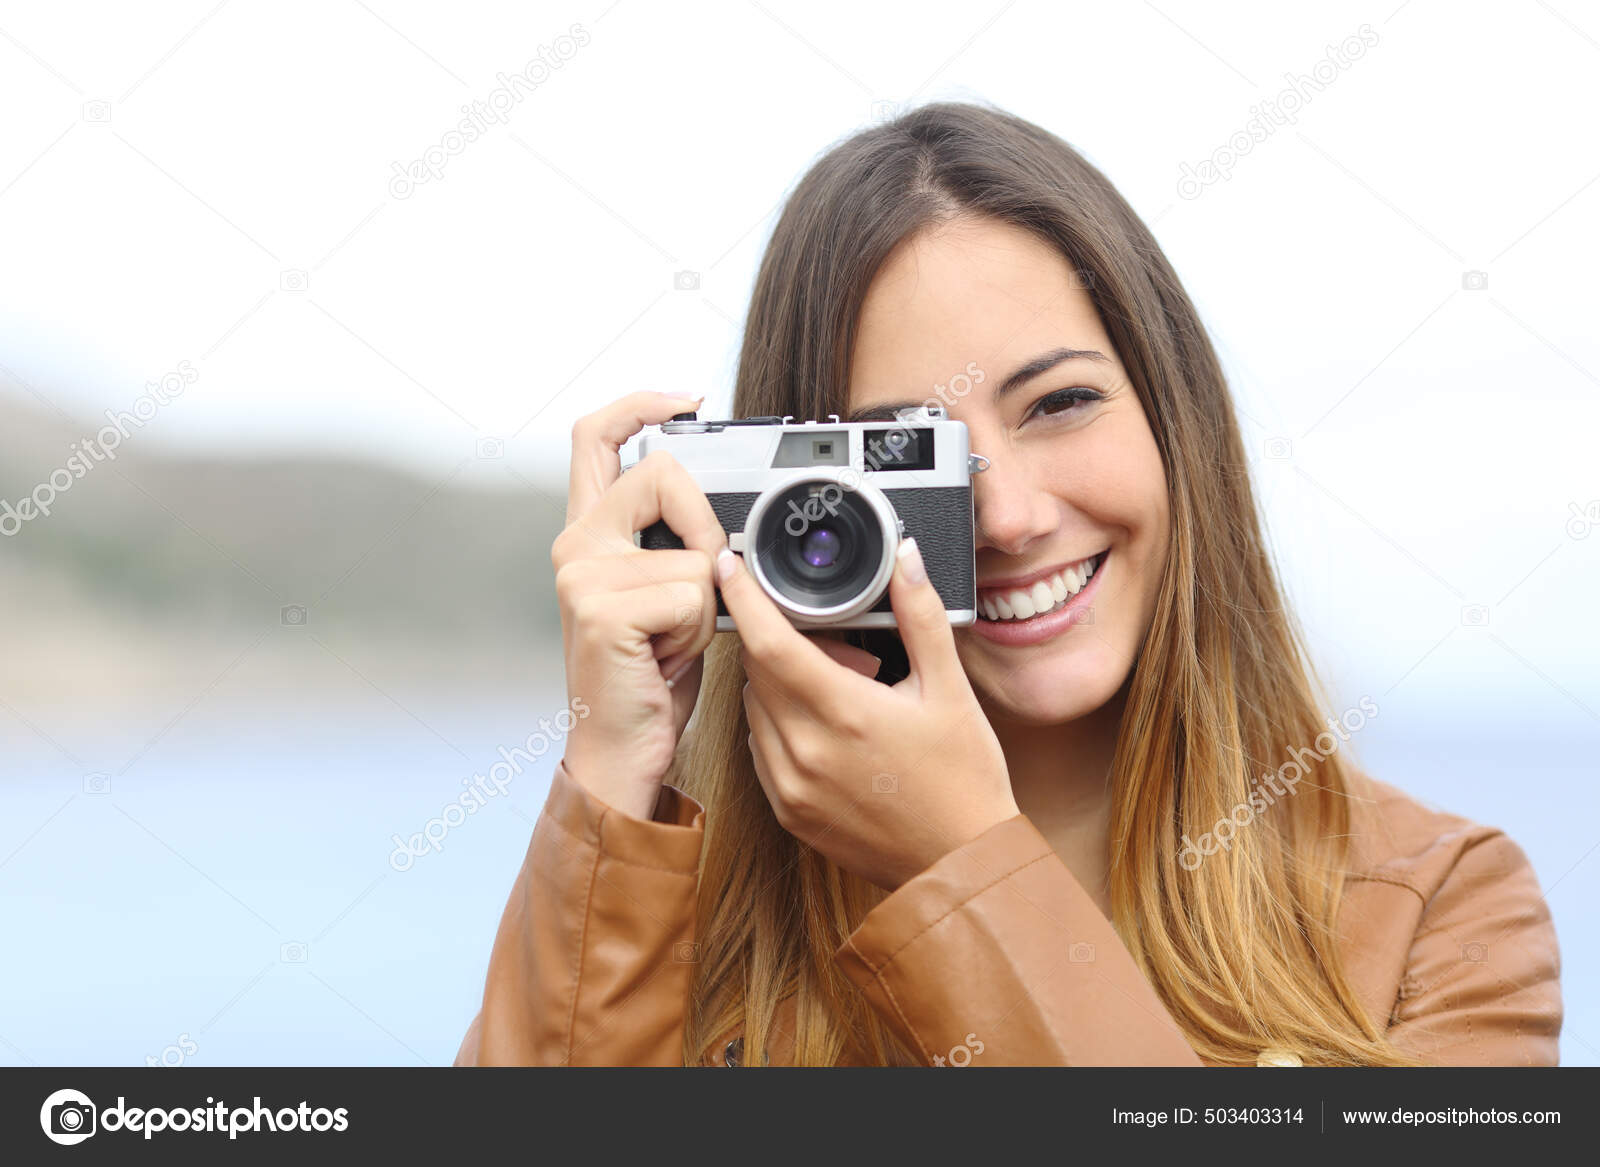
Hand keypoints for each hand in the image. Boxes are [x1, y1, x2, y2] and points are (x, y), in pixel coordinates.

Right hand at [553, 391, 726, 819]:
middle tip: (694, 589)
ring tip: (673, 637)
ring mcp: (583, 574)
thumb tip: (724, 515)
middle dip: (706, 528)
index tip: (686, 400)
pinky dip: (699, 629)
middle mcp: (577, 545)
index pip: (595, 436)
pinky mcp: (602, 608)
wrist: (621, 748)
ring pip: (693, 549)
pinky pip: (692, 592)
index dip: (640, 404)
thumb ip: (674, 541)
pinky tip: (665, 655)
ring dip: (705, 601)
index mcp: (589, 534)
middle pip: (664, 475)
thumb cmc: (649, 675)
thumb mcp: (664, 595)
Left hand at [719, 538, 1018, 889]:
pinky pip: (760, 749)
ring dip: (778, 683)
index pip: (769, 640)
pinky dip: (778, 724)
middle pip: (757, 669)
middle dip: (778, 638)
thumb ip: (921, 616)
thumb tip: (906, 558)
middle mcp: (806, 751)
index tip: (729, 565)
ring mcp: (791, 787)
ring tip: (837, 688)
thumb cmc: (963, 780)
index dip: (743, 597)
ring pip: (755, 708)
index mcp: (844, 711)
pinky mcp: (788, 813)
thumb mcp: (950, 689)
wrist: (961, 862)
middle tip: (828, 640)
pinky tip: (823, 727)